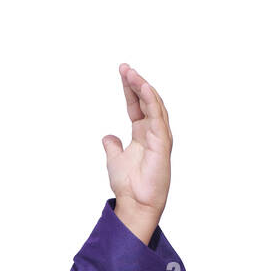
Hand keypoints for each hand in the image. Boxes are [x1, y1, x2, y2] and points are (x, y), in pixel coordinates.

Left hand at [102, 63, 172, 240]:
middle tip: (124, 68)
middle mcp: (153, 131)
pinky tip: (143, 87)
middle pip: (145, 100)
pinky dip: (151, 100)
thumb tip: (107, 137)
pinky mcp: (162, 141)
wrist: (136, 203)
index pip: (136, 104)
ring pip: (153, 104)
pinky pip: (157, 116)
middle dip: (135, 83)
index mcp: (143, 133)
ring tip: (131, 73)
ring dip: (142, 87)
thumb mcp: (115, 159)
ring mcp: (159, 135)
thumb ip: (113, 146)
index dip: (129, 89)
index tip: (122, 73)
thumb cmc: (130, 185)